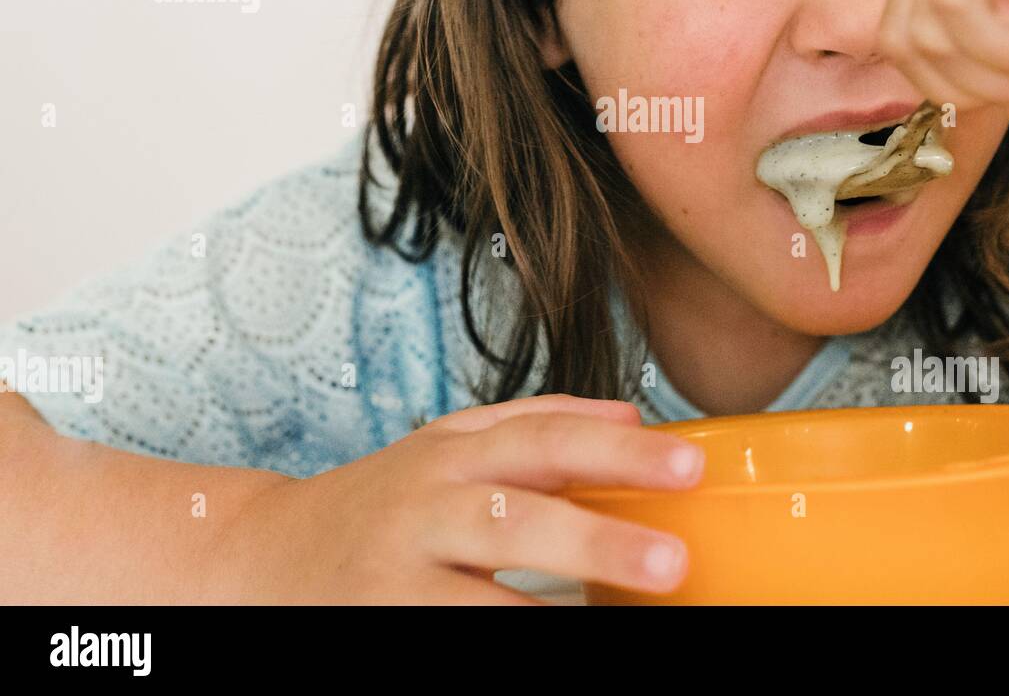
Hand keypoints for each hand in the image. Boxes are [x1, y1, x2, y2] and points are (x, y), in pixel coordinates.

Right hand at [209, 394, 702, 603]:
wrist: (260, 556)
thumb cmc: (380, 499)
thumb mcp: (447, 445)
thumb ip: (536, 423)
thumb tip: (633, 418)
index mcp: (451, 454)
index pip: (543, 441)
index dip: (617, 453)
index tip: (689, 466)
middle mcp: (423, 509)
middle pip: (515, 518)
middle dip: (596, 541)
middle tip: (675, 561)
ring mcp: (396, 578)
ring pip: (479, 600)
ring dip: (553, 615)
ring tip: (615, 629)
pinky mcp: (378, 630)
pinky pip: (452, 642)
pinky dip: (504, 642)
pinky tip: (556, 647)